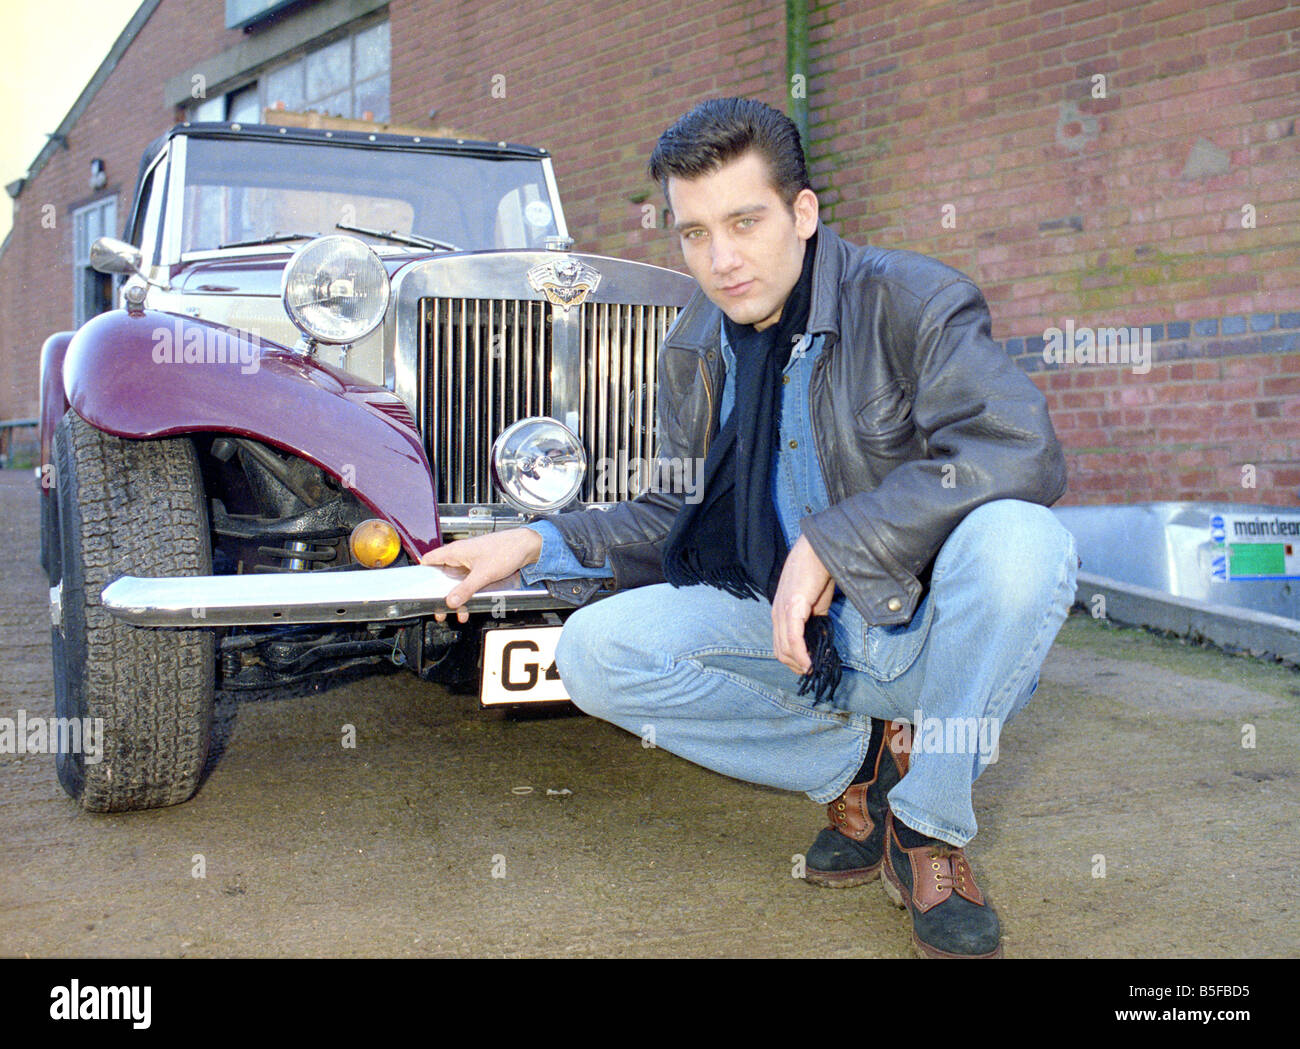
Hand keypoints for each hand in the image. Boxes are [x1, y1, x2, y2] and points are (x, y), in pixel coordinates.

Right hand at [420, 528, 542, 622]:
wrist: (527, 546)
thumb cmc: (506, 550)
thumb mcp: (483, 574)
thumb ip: (465, 589)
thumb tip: (450, 601)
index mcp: (455, 551)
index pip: (429, 560)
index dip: (422, 574)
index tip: (419, 589)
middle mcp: (460, 555)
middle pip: (442, 575)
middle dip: (440, 594)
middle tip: (438, 609)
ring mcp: (470, 561)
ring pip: (456, 581)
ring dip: (456, 597)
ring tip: (458, 612)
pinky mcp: (480, 567)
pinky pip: (468, 582)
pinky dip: (467, 593)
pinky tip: (470, 605)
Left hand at [771, 534, 834, 673]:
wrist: (819, 550)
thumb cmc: (818, 573)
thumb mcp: (815, 603)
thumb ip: (814, 620)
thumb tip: (819, 637)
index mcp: (780, 612)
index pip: (780, 644)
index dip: (793, 659)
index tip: (808, 666)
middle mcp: (777, 614)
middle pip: (779, 651)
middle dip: (795, 666)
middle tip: (811, 672)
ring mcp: (782, 611)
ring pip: (785, 648)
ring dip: (798, 663)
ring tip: (811, 669)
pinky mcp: (792, 607)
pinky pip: (793, 638)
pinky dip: (801, 654)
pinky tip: (809, 662)